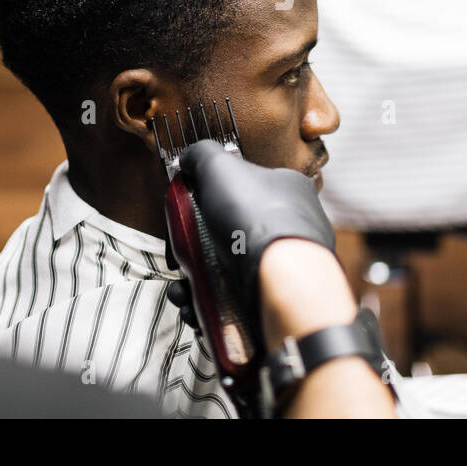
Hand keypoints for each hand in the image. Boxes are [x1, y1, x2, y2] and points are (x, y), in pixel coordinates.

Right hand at [166, 141, 334, 329]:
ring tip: (182, 293)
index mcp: (286, 192)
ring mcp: (283, 269)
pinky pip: (234, 304)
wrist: (282, 283)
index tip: (185, 215)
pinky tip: (195, 310)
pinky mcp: (274, 301)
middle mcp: (288, 229)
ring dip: (195, 284)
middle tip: (178, 262)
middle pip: (228, 236)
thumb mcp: (220, 167)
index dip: (208, 200)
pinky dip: (209, 307)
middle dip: (194, 252)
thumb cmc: (255, 219)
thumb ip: (201, 155)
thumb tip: (188, 159)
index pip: (242, 189)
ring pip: (227, 274)